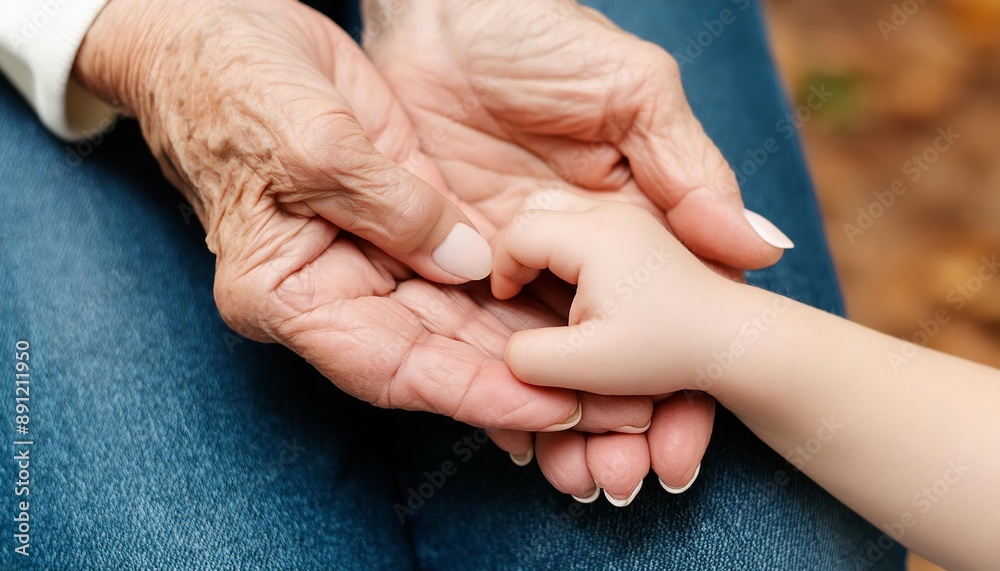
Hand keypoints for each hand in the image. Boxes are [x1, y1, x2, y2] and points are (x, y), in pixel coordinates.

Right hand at [71, 0, 588, 431]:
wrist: (222, 29)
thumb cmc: (236, 84)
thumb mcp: (311, 142)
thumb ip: (392, 210)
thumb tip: (469, 267)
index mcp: (288, 295)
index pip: (388, 366)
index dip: (468, 392)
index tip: (540, 407)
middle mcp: (333, 292)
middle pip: (432, 358)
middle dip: (511, 384)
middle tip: (593, 405)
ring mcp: (369, 260)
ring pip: (455, 323)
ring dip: (521, 349)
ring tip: (595, 374)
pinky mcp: (401, 223)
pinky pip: (461, 275)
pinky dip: (509, 295)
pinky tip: (563, 312)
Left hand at [363, 0, 784, 501]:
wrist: (441, 7)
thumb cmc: (543, 34)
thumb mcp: (631, 94)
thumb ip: (687, 173)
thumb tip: (762, 251)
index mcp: (628, 221)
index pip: (665, 319)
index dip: (678, 386)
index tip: (679, 445)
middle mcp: (571, 254)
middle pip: (601, 355)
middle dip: (613, 423)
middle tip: (616, 479)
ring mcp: (508, 260)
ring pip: (538, 357)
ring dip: (554, 419)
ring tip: (571, 477)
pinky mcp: (445, 257)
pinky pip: (466, 330)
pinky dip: (486, 381)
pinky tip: (505, 431)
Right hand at [493, 190, 740, 395]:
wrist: (747, 347)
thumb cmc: (671, 351)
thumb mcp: (591, 364)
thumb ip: (530, 356)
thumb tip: (508, 351)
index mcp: (593, 234)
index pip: (516, 235)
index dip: (499, 271)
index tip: (506, 303)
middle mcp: (611, 216)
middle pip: (536, 212)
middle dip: (517, 251)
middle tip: (515, 294)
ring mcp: (629, 221)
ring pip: (561, 214)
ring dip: (542, 250)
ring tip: (541, 293)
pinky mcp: (641, 234)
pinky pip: (589, 228)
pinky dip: (568, 253)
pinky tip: (575, 294)